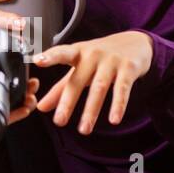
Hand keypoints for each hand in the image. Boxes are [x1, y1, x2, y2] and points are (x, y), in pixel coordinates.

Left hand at [34, 31, 153, 134]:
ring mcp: (111, 61)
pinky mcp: (128, 68)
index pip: (62, 53)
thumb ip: (61, 87)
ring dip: (91, 110)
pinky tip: (114, 120)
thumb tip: (41, 107)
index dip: (50, 56)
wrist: (135, 42)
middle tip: (59, 121)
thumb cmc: (101, 56)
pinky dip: (118, 105)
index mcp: (78, 53)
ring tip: (84, 130)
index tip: (37, 61)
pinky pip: (122, 89)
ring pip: (99, 87)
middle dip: (68, 102)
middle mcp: (93, 55)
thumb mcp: (80, 67)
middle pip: (78, 80)